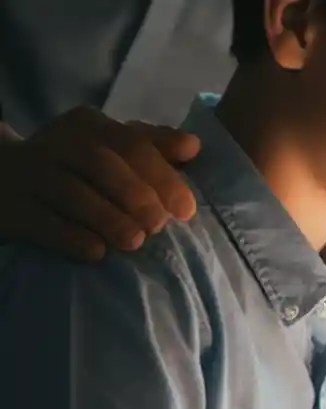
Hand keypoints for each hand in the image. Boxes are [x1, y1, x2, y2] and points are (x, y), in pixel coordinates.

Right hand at [0, 107, 199, 260]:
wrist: (3, 180)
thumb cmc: (76, 169)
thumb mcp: (110, 150)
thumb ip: (152, 146)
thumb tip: (193, 145)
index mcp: (87, 125)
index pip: (130, 143)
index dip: (163, 177)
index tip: (186, 211)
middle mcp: (55, 143)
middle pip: (100, 164)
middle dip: (137, 196)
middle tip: (158, 226)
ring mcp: (28, 174)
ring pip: (70, 192)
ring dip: (109, 219)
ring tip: (135, 242)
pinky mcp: (11, 208)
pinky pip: (42, 223)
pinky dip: (73, 238)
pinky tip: (97, 252)